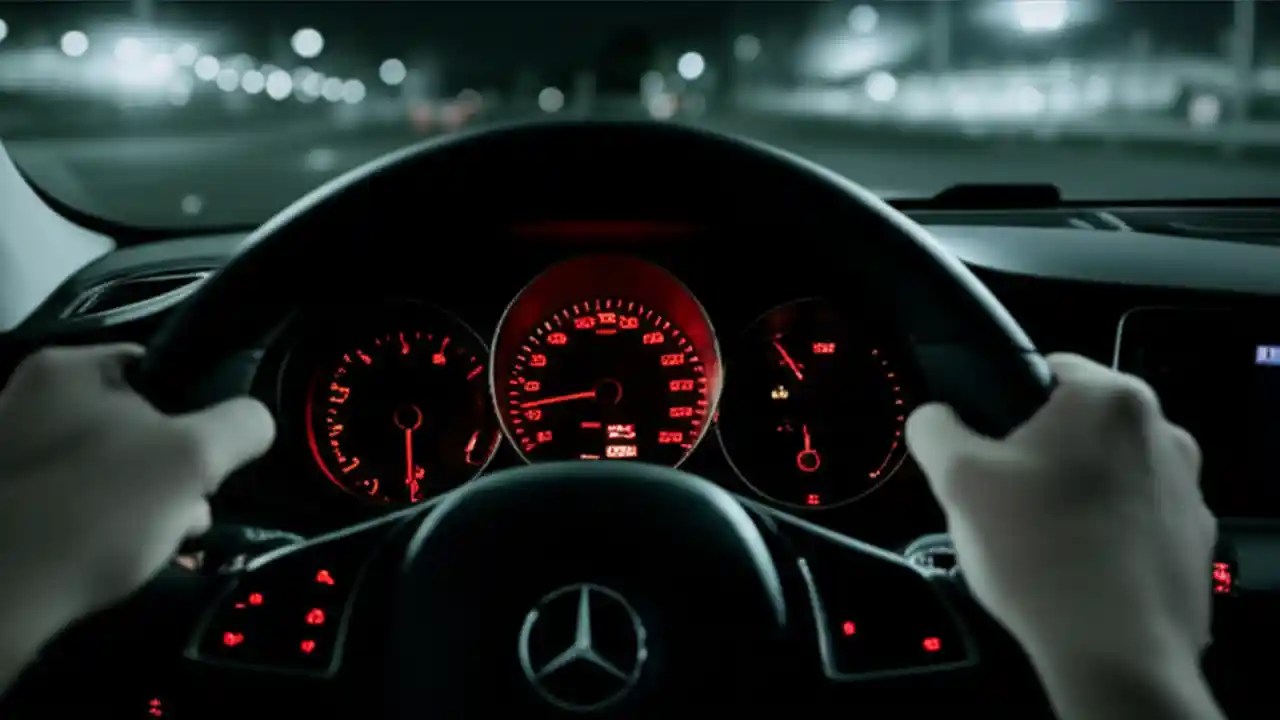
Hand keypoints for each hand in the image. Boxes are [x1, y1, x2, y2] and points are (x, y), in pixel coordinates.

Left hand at [0, 345, 274, 685]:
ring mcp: (5, 453)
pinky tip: (114, 556)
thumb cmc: (98, 507)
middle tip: (188, 511)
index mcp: (65, 368)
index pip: (157, 371)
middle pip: (131, 424)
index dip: (196, 414)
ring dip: (140, 502)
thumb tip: (254, 422)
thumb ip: (241, 425)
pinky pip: (69, 503)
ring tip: (157, 542)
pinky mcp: (5, 504)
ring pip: (103, 468)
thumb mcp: (196, 456)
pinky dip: (96, 525)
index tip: (208, 460)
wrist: (4, 594)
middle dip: (170, 470)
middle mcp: (23, 398)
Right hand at [906, 353, 1219, 718]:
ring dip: (1074, 496)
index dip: (1004, 407)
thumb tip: (932, 417)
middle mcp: (1163, 432)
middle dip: (1039, 457)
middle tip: (1003, 501)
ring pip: (1107, 475)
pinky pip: (1133, 522)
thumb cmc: (1039, 553)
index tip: (986, 449)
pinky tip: (1072, 568)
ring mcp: (1186, 489)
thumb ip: (933, 429)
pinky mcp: (1192, 540)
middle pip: (1077, 427)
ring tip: (1036, 542)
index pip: (1045, 368)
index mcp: (1110, 397)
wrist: (1115, 654)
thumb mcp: (957, 479)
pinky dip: (1104, 536)